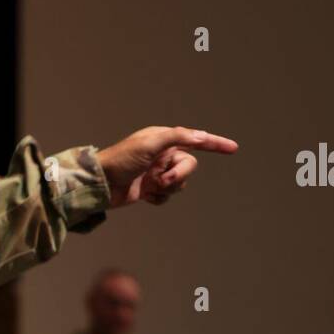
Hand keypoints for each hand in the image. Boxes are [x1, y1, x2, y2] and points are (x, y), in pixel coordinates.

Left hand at [96, 126, 237, 208]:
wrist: (100, 184)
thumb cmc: (121, 160)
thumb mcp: (149, 144)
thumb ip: (177, 137)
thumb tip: (200, 136)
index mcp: (163, 139)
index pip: (195, 140)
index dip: (215, 144)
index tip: (233, 148)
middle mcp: (162, 155)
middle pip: (189, 166)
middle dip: (178, 175)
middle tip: (159, 179)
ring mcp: (157, 173)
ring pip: (179, 183)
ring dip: (167, 187)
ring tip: (148, 186)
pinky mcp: (150, 189)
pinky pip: (167, 196)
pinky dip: (159, 198)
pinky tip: (144, 195)